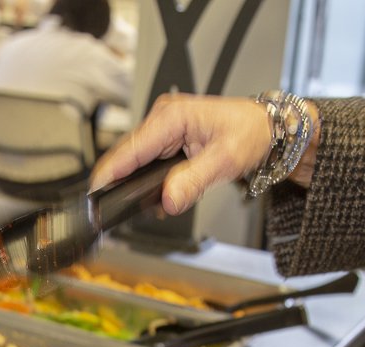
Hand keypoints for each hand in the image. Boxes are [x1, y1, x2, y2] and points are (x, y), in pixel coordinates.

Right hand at [89, 92, 319, 214]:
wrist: (268, 128)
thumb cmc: (251, 132)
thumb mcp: (224, 160)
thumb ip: (193, 181)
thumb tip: (168, 200)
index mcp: (171, 116)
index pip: (130, 149)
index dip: (110, 173)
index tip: (96, 194)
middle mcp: (162, 118)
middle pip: (128, 157)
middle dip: (126, 184)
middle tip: (125, 210)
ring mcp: (163, 129)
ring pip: (137, 162)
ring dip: (140, 184)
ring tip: (152, 203)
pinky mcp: (167, 140)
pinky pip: (148, 163)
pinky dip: (151, 181)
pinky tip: (162, 194)